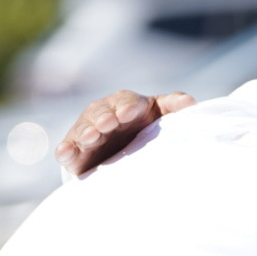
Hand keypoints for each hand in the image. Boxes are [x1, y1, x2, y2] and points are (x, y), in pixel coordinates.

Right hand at [54, 90, 196, 174]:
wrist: (130, 153)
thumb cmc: (149, 126)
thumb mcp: (163, 114)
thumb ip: (175, 106)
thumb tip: (191, 103)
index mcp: (126, 104)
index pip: (126, 101)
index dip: (127, 106)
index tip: (129, 113)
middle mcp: (104, 115)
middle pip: (100, 113)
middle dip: (104, 117)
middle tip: (108, 124)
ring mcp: (88, 133)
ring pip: (83, 130)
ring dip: (85, 133)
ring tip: (91, 138)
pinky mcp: (77, 154)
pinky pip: (68, 149)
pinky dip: (66, 150)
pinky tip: (65, 153)